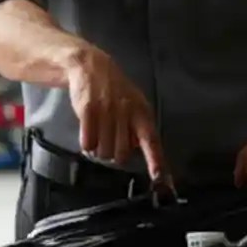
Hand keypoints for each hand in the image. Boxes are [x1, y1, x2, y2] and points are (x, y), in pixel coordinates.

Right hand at [64, 46, 168, 181]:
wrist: (90, 65)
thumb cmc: (114, 89)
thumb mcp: (134, 104)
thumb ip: (139, 128)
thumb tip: (143, 153)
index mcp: (142, 112)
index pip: (152, 141)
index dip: (156, 162)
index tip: (160, 180)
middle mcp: (126, 112)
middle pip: (121, 153)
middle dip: (114, 154)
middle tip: (109, 143)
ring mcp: (107, 111)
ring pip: (104, 150)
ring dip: (99, 150)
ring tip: (97, 136)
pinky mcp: (88, 110)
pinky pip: (87, 141)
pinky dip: (86, 144)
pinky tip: (87, 136)